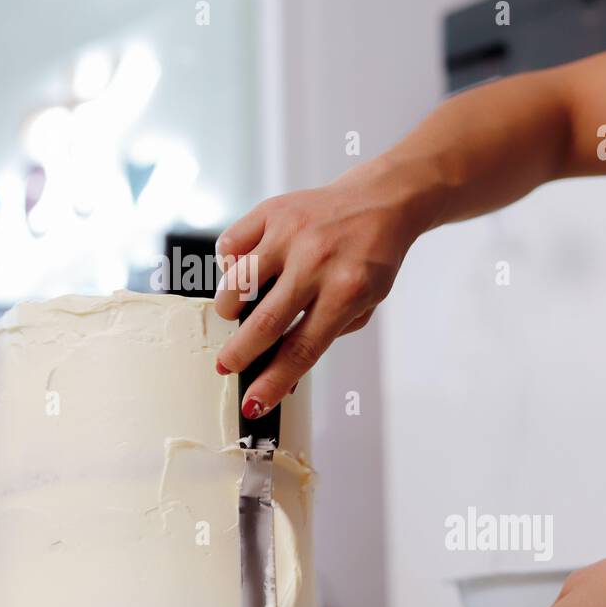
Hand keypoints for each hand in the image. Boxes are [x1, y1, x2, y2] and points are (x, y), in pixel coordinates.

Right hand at [213, 157, 428, 415]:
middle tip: (225, 367)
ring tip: (237, 313)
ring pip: (237, 283)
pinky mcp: (271, 210)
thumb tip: (279, 372)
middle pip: (265, 321)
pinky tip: (245, 271)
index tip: (252, 404)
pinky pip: (230, 247)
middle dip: (238, 354)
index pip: (302, 349)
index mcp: (347, 291)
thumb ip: (324, 336)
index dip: (272, 382)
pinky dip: (230, 267)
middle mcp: (317, 261)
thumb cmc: (369, 260)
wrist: (380, 202)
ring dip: (230, 309)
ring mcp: (291, 233)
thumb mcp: (364, 304)